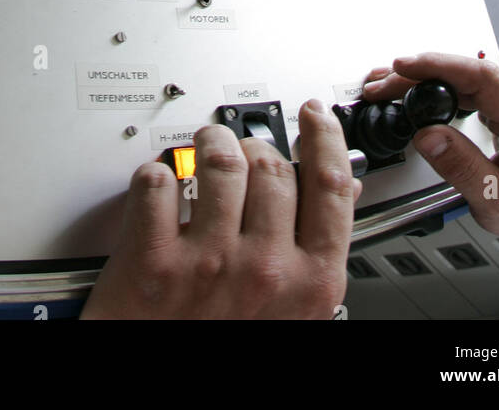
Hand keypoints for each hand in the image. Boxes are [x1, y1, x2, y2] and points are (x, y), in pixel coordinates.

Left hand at [80, 99, 360, 318]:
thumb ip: (318, 248)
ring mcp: (209, 264)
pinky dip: (155, 174)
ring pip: (218, 159)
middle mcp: (264, 271)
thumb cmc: (227, 346)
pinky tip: (162, 189)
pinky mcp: (154, 259)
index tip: (313, 116)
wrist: (158, 392)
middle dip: (254, 145)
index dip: (323, 137)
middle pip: (271, 165)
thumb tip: (345, 188)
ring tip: (201, 151)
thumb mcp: (294, 312)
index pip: (329, 185)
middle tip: (241, 148)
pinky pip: (159, 180)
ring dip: (207, 144)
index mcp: (310, 284)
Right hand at [362, 52, 498, 249]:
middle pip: (467, 71)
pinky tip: (414, 89)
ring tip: (387, 85)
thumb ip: (461, 168)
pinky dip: (438, 84)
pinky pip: (470, 82)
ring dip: (424, 76)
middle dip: (418, 72)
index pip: (482, 76)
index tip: (405, 66)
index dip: (439, 66)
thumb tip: (427, 136)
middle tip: (381, 86)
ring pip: (466, 74)